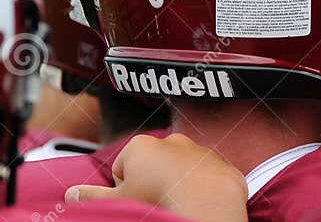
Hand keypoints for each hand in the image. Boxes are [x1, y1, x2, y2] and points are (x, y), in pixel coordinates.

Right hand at [66, 133, 247, 221]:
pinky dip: (203, 187)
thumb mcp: (117, 200)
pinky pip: (207, 176)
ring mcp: (200, 150)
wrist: (205, 206)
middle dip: (151, 181)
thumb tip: (72, 194)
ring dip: (178, 183)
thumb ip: (91, 195)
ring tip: (175, 202)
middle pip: (153, 165)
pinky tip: (197, 200)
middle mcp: (173, 142)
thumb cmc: (159, 201)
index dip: (125, 187)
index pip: (123, 167)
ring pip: (182, 169)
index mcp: (142, 146)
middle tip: (152, 202)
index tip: (132, 198)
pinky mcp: (221, 164)